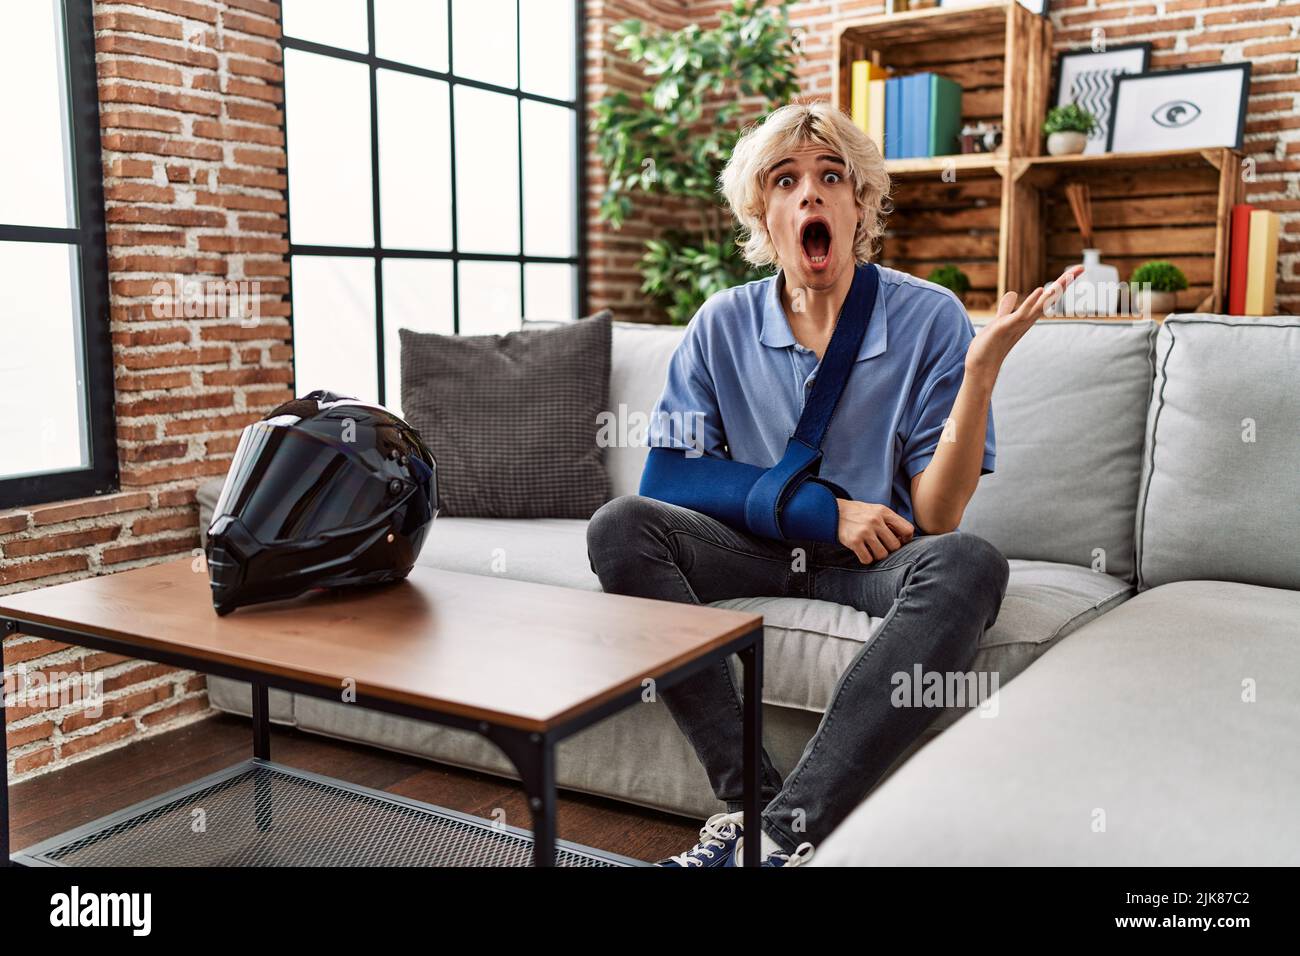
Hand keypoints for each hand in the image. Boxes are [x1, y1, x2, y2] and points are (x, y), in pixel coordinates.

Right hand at [836, 499, 913, 563]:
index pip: (907, 530)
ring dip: (877, 555)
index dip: (905, 539)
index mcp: (884, 512)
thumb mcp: (876, 510)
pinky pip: (867, 559)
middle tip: (882, 546)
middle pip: (895, 546)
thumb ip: (891, 521)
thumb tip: (906, 538)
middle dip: (890, 549)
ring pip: (882, 555)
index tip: (898, 540)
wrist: (834, 511)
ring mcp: (864, 531)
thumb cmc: (859, 514)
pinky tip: (862, 552)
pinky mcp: (854, 541)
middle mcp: (875, 520)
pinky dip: (866, 559)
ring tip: (871, 549)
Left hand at [965, 264, 1084, 381]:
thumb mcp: (1001, 320)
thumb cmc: (991, 345)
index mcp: (1027, 316)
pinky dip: (1031, 301)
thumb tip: (1012, 293)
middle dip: (1064, 283)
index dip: (1060, 283)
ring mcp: (1019, 323)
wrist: (981, 365)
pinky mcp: (1007, 326)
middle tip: (1081, 267)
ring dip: (1053, 292)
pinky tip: (1041, 290)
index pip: (1047, 297)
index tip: (1076, 269)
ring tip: (1066, 276)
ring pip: (1040, 305)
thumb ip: (1006, 308)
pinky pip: (1022, 312)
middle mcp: (1027, 319)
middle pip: (1049, 298)